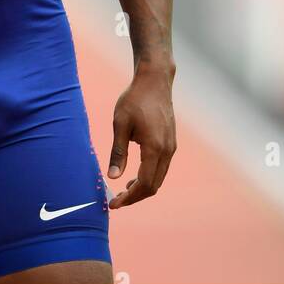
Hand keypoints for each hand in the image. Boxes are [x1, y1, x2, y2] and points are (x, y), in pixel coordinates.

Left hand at [107, 67, 176, 208]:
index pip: (144, 184)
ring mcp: (171, 147)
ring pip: (158, 178)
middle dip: (135, 196)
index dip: (129, 198)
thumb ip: (118, 152)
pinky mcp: (170, 142)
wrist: (154, 80)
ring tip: (123, 190)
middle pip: (153, 186)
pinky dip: (149, 176)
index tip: (114, 203)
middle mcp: (167, 151)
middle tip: (116, 200)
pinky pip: (161, 168)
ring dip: (142, 188)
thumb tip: (112, 177)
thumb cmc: (135, 99)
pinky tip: (134, 175)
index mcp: (154, 148)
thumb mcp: (120, 124)